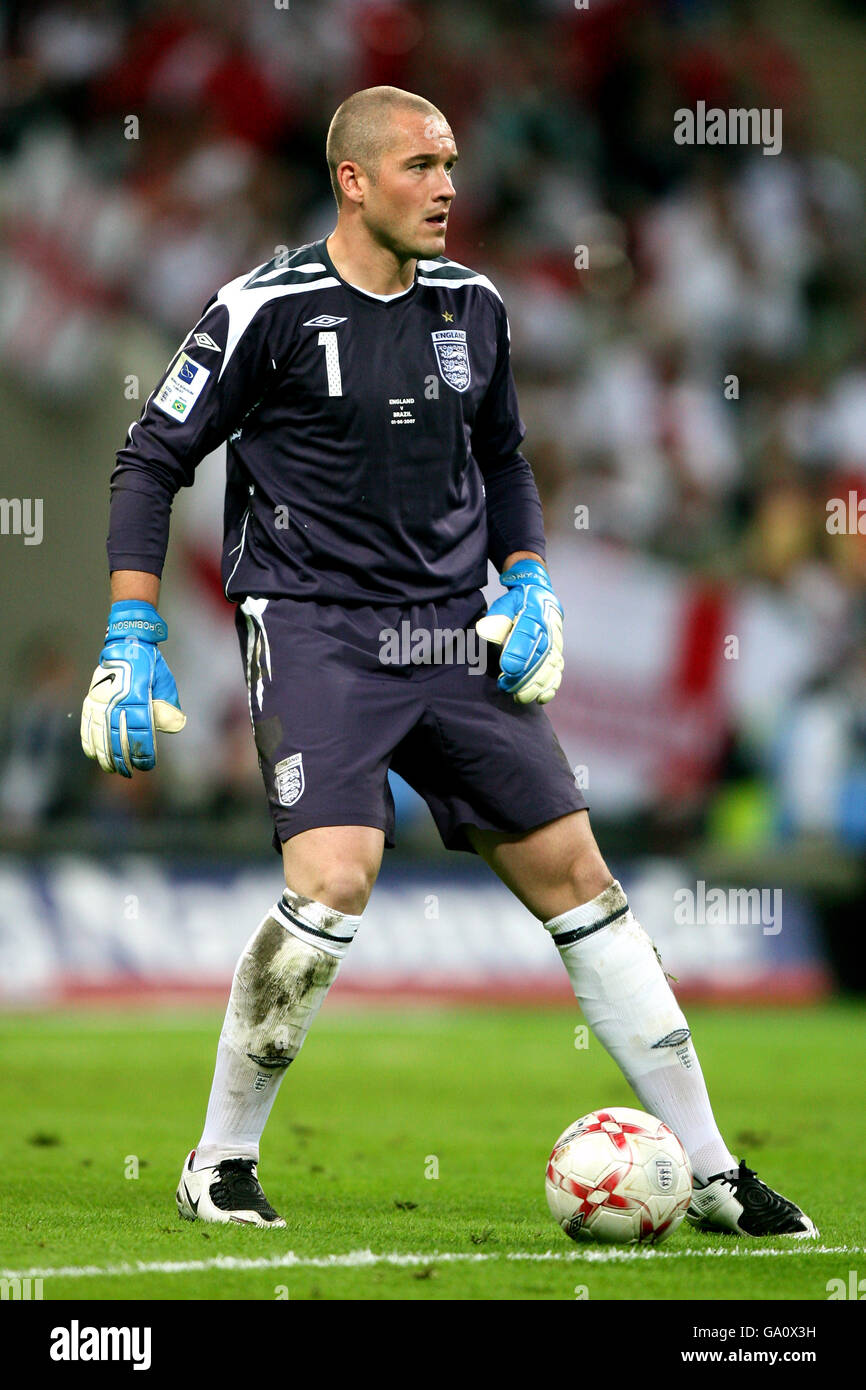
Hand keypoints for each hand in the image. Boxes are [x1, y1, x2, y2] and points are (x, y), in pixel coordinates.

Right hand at [81, 601, 185, 775]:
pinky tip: (91, 754)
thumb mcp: (164, 682)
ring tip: (110, 769)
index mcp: (138, 696)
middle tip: (128, 774)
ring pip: (100, 733)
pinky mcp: (92, 697)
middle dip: (123, 759)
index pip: (140, 732)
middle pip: (118, 737)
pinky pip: (87, 722)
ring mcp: (101, 699)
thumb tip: (177, 727)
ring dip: (104, 754)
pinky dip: (88, 739)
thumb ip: (168, 706)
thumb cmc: (151, 665)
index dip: (143, 752)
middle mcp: (117, 699)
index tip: (146, 766)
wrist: (127, 641)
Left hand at [475, 559, 563, 703]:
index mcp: (534, 610)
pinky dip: (552, 685)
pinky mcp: (558, 651)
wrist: (539, 593)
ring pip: (549, 665)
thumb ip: (498, 620)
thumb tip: (490, 637)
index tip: (507, 669)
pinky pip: (557, 669)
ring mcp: (556, 640)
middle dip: (524, 675)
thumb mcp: (503, 604)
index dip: (519, 652)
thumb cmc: (516, 601)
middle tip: (508, 688)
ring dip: (536, 684)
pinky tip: (542, 698)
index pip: (527, 633)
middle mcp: (549, 626)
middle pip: (540, 654)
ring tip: (520, 697)